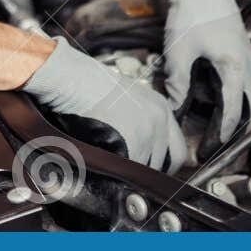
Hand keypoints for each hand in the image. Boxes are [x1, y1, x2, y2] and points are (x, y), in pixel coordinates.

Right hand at [19, 38, 188, 170]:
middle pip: (168, 162)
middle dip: (152, 169)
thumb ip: (141, 121)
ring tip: (114, 160)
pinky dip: (119, 172)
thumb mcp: (126, 98)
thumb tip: (142, 150)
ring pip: (148, 169)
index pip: (178, 148)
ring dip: (133, 171)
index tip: (155, 167)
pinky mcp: (132, 145)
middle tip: (134, 170)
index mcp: (160, 107)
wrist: (72, 79)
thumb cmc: (88, 85)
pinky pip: (130, 171)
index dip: (166, 162)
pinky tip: (107, 161)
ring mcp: (147, 133)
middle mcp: (159, 119)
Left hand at [156, 0, 250, 142]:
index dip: (225, 133)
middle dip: (248, 132)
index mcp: (233, 66)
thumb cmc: (190, 14)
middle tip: (233, 149)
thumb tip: (175, 108)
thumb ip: (178, 83)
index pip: (235, 110)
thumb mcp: (178, 51)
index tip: (215, 146)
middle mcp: (249, 64)